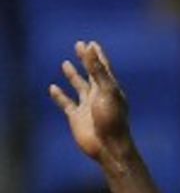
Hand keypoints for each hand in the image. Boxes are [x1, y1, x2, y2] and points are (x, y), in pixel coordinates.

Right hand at [49, 40, 130, 162]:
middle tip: (79, 46)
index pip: (103, 68)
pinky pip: (66, 103)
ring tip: (66, 64)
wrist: (109, 148)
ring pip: (79, 87)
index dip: (98, 56)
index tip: (93, 44)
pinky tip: (53, 88)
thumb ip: (97, 71)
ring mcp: (87, 107)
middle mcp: (99, 97)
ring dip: (73, 76)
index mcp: (110, 90)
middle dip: (86, 61)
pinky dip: (59, 96)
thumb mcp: (106, 91)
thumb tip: (89, 49)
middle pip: (91, 74)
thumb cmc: (112, 120)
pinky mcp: (77, 117)